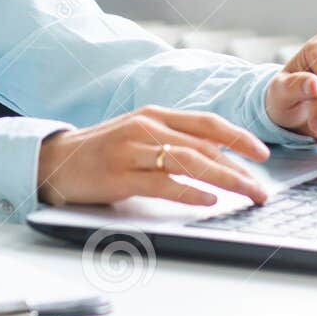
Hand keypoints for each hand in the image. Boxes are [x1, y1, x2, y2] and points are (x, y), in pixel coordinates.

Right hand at [36, 106, 270, 208]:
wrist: (54, 160)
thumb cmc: (100, 151)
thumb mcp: (137, 135)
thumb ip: (171, 139)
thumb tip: (216, 158)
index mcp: (153, 115)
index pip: (206, 122)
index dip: (238, 136)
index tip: (262, 153)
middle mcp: (145, 128)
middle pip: (204, 145)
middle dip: (240, 167)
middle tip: (262, 188)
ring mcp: (131, 150)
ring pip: (190, 162)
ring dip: (225, 180)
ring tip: (248, 194)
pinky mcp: (119, 175)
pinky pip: (163, 183)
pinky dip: (190, 191)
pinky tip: (210, 200)